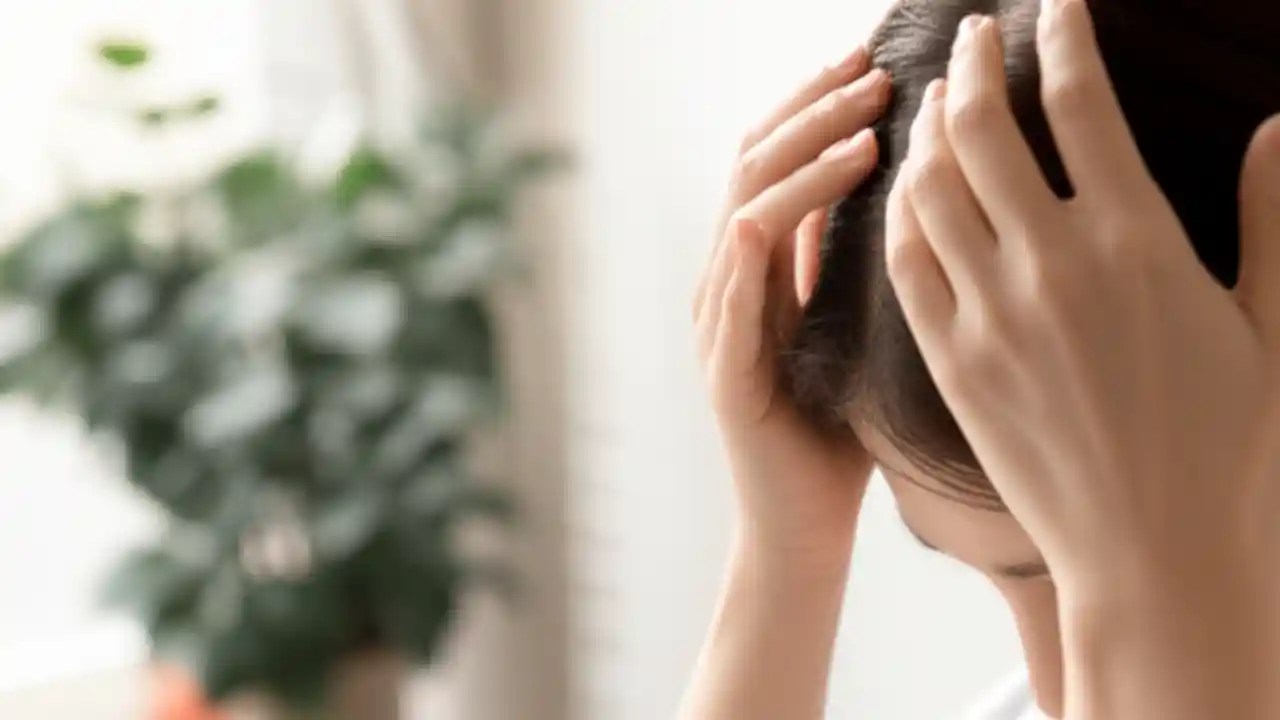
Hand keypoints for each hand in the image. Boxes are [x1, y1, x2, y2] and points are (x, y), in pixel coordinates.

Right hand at [693, 46, 888, 570]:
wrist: (802, 528)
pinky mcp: (725, 369)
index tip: (870, 62)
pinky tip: (812, 194)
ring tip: (867, 117)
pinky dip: (771, 230)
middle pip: (753, 167)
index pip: (771, 163)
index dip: (813, 107)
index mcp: (754, 272)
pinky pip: (737, 285)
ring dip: (803, 155)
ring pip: (746, 209)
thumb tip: (862, 179)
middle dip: (812, 110)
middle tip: (873, 69)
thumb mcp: (848, 326)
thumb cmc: (837, 434)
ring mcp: (717, 325)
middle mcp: (724, 286)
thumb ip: (836, 260)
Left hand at [884, 3, 1279, 589]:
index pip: (1080, 106)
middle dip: (973, 69)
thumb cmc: (1227, 445)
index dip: (1060, 40)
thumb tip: (1279, 126)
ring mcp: (989, 316)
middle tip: (970, 38)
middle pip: (984, 133)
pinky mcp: (951, 362)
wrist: (1154, 553)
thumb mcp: (1268, 322)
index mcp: (1136, 243)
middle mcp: (1050, 267)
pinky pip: (906, 265)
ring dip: (928, 134)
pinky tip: (905, 189)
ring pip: (931, 192)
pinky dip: (899, 212)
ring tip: (935, 104)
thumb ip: (1271, 215)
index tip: (1050, 7)